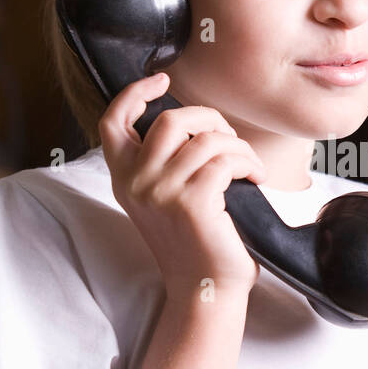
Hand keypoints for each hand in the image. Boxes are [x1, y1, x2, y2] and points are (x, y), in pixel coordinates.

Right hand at [98, 72, 267, 298]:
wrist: (205, 288)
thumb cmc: (195, 241)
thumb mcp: (165, 197)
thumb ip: (163, 161)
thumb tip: (193, 119)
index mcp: (123, 179)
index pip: (111, 122)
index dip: (134, 94)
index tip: (163, 81)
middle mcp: (135, 183)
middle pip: (170, 120)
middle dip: (209, 119)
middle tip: (230, 140)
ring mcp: (161, 191)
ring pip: (206, 139)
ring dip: (238, 146)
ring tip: (249, 166)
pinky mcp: (192, 202)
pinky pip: (226, 160)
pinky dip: (248, 163)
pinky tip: (256, 179)